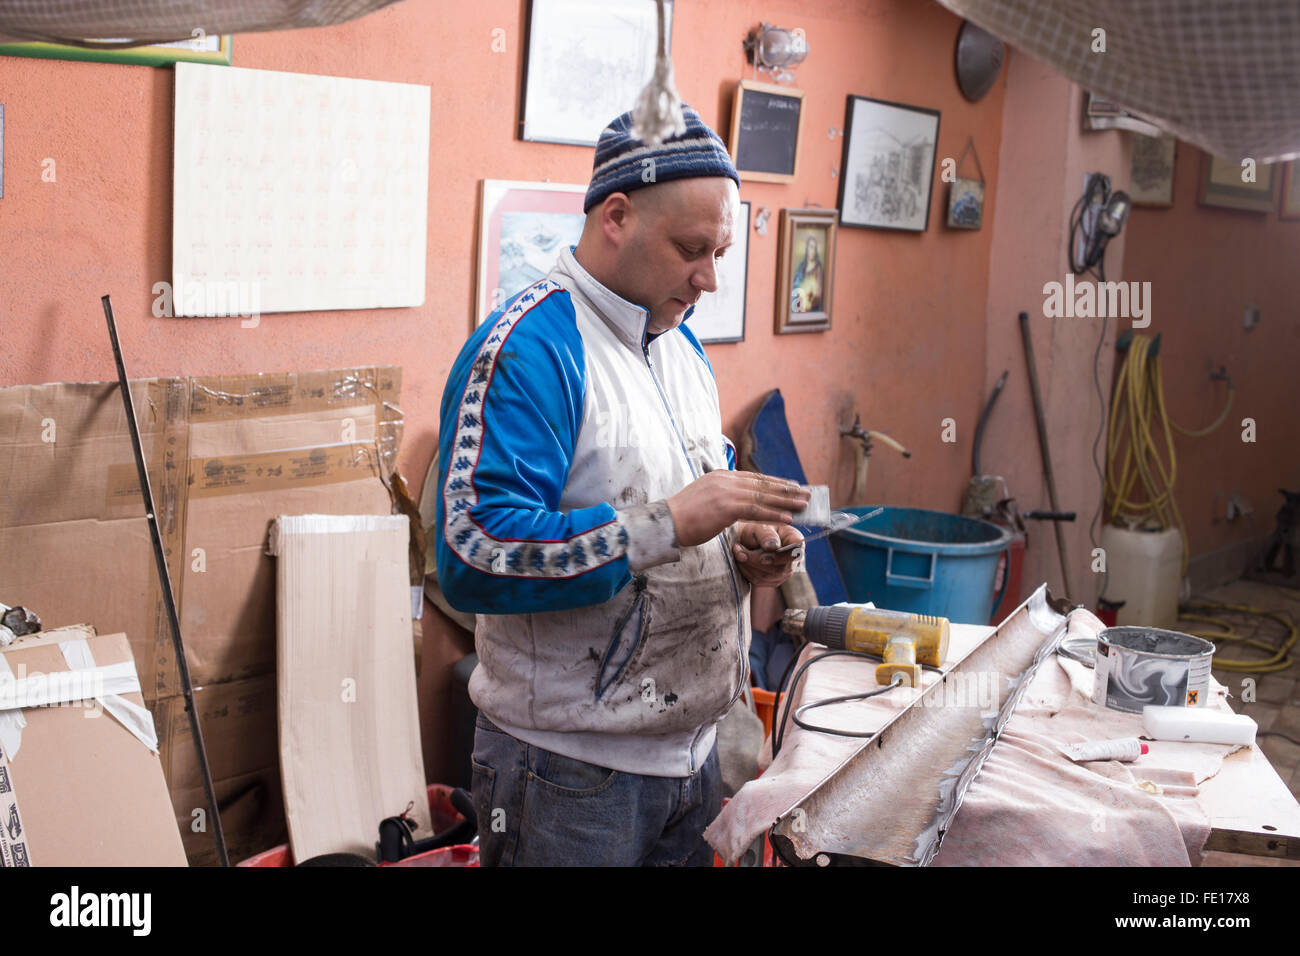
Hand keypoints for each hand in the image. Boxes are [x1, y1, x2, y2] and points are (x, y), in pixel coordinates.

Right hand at [665, 470, 808, 548]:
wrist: (666, 522)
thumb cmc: (683, 516)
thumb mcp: (704, 497)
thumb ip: (721, 495)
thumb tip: (733, 504)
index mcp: (721, 475)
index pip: (754, 477)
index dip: (775, 482)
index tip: (791, 486)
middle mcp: (726, 479)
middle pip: (763, 483)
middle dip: (786, 489)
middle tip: (805, 493)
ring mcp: (727, 492)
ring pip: (764, 495)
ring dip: (786, 501)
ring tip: (803, 504)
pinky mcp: (727, 506)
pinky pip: (756, 510)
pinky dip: (774, 513)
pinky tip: (787, 517)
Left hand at [732, 521, 803, 586]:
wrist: (746, 539)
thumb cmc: (755, 529)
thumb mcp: (759, 527)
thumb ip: (766, 535)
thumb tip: (773, 546)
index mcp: (794, 538)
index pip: (797, 548)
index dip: (787, 552)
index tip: (769, 549)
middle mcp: (793, 557)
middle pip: (779, 567)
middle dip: (755, 559)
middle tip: (738, 548)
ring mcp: (785, 571)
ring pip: (767, 576)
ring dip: (747, 564)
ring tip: (737, 551)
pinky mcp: (773, 580)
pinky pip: (759, 581)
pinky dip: (746, 571)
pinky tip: (741, 560)